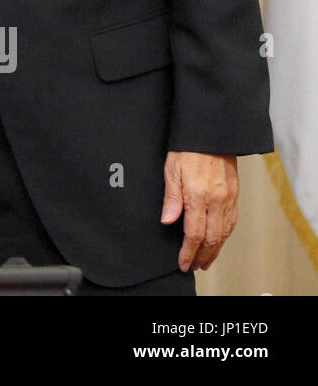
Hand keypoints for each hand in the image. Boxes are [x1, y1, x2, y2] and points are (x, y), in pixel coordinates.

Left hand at [161, 151, 238, 270]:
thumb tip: (167, 221)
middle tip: (194, 266)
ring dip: (215, 249)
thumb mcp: (171, 170)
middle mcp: (217, 201)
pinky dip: (225, 236)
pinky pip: (232, 222)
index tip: (183, 263)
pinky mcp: (235, 195)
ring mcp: (228, 199)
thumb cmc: (188, 149)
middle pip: (211, 238)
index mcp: (199, 196)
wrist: (212, 134)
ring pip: (224, 233)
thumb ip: (171, 198)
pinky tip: (218, 240)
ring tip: (206, 259)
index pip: (194, 234)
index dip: (188, 252)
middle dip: (203, 256)